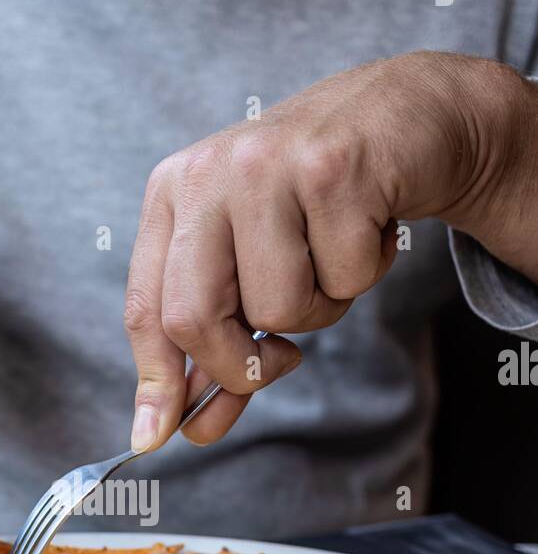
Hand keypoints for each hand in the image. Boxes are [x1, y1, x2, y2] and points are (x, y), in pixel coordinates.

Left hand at [125, 51, 536, 448]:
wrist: (407, 116)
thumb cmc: (321, 202)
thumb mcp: (255, 264)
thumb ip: (218, 343)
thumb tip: (186, 429)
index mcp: (173, 194)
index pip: (147, 308)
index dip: (156, 382)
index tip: (158, 436)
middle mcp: (207, 174)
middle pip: (194, 319)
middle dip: (241, 367)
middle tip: (283, 358)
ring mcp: (266, 166)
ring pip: (276, 309)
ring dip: (319, 308)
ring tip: (332, 256)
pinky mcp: (332, 168)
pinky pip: (342, 281)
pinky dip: (364, 274)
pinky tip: (369, 227)